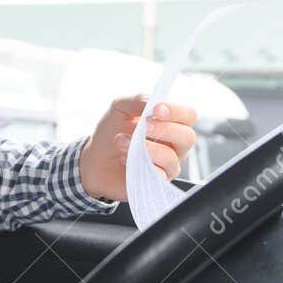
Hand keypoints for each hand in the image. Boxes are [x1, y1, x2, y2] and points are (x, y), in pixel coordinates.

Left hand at [77, 94, 198, 201]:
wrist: (94, 160)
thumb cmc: (111, 133)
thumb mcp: (119, 109)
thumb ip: (137, 100)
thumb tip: (151, 102)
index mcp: (170, 124)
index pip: (188, 116)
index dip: (176, 111)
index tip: (156, 109)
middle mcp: (174, 145)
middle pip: (188, 137)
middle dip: (165, 129)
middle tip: (143, 127)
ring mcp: (168, 166)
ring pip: (171, 158)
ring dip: (145, 148)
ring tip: (122, 142)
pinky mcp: (157, 182)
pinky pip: (159, 176)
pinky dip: (140, 165)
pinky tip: (124, 158)